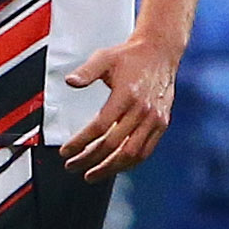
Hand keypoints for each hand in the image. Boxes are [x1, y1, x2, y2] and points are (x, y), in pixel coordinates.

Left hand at [61, 36, 177, 179]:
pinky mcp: (162, 123)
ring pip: (131, 153)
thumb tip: (70, 82)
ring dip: (110, 168)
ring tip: (91, 175)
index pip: (99, 127)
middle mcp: (142, 110)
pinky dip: (129, 163)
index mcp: (126, 95)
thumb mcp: (104, 57)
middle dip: (90, 160)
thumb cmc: (130, 56)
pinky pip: (146, 150)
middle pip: (113, 145)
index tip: (66, 152)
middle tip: (72, 167)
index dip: (80, 142)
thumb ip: (86, 71)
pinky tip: (115, 167)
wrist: (160, 52)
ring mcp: (155, 119)